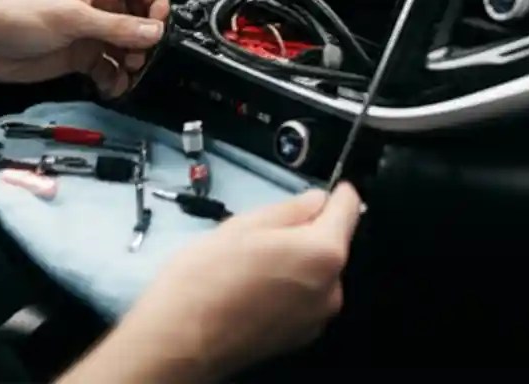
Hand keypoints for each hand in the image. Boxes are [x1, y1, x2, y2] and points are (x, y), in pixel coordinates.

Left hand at [0, 0, 168, 93]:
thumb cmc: (16, 14)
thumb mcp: (73, 17)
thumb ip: (117, 26)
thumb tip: (155, 31)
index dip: (157, 1)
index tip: (156, 26)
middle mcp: (99, 2)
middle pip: (141, 16)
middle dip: (146, 38)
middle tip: (140, 56)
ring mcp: (90, 29)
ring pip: (128, 44)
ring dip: (132, 62)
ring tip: (127, 74)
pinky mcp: (80, 54)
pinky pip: (109, 66)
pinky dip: (114, 78)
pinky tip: (111, 87)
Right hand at [71, 184, 363, 383]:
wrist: (180, 340)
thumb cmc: (204, 283)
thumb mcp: (243, 225)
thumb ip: (290, 209)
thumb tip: (315, 200)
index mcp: (321, 253)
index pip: (348, 209)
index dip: (338, 193)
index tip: (333, 188)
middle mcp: (329, 289)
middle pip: (331, 244)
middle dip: (308, 232)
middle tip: (266, 231)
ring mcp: (316, 317)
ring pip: (317, 273)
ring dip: (296, 261)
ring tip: (252, 263)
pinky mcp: (300, 336)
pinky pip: (304, 299)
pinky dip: (288, 288)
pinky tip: (253, 286)